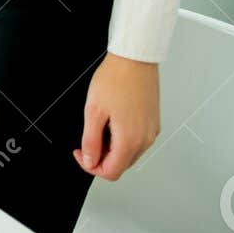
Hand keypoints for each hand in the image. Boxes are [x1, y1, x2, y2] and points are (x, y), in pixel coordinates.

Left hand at [74, 53, 158, 179]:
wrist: (135, 60)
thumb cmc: (115, 80)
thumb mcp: (93, 111)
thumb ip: (91, 141)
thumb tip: (90, 160)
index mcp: (130, 140)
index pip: (111, 172)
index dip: (91, 166)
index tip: (80, 152)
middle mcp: (146, 140)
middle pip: (121, 165)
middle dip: (101, 157)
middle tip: (89, 136)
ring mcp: (152, 132)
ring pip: (129, 154)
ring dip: (112, 147)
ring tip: (102, 123)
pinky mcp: (153, 123)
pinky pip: (137, 141)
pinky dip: (122, 138)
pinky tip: (114, 119)